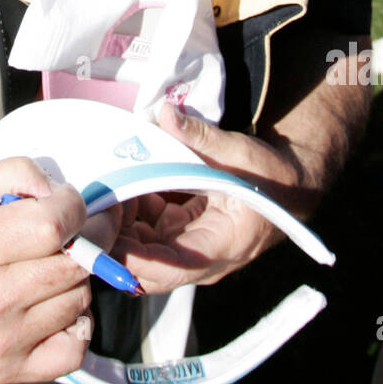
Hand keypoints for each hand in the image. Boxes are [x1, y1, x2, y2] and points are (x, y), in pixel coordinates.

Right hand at [0, 157, 95, 383]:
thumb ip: (18, 173)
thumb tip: (61, 194)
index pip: (53, 225)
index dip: (73, 206)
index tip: (67, 203)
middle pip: (74, 265)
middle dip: (83, 240)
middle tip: (71, 233)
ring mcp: (0, 341)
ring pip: (78, 300)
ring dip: (73, 280)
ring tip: (46, 269)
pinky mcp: (7, 370)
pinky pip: (74, 348)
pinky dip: (75, 324)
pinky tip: (53, 306)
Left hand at [110, 105, 301, 293]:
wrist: (288, 188)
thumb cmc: (269, 177)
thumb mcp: (239, 153)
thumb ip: (201, 138)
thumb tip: (165, 115)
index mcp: (217, 248)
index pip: (167, 268)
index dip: (130, 258)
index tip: (100, 236)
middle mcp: (198, 258)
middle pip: (144, 266)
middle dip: (114, 239)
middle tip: (94, 204)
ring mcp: (185, 246)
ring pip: (139, 248)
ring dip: (118, 223)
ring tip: (105, 188)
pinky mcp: (178, 232)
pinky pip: (144, 229)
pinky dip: (129, 211)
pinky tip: (121, 184)